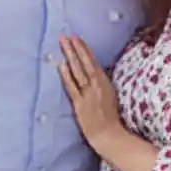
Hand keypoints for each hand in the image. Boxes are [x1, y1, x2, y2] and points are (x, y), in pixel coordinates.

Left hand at [57, 35, 122, 149]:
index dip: (85, 49)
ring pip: (78, 71)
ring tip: (64, 43)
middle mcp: (97, 86)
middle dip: (76, 48)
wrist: (108, 135)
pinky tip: (61, 64)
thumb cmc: (110, 117)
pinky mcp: (80, 104)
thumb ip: (101, 84)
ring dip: (70, 56)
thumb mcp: (110, 96)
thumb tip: (93, 71)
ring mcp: (88, 94)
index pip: (93, 62)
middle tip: (68, 35)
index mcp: (105, 83)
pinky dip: (67, 75)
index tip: (78, 38)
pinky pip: (72, 87)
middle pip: (85, 63)